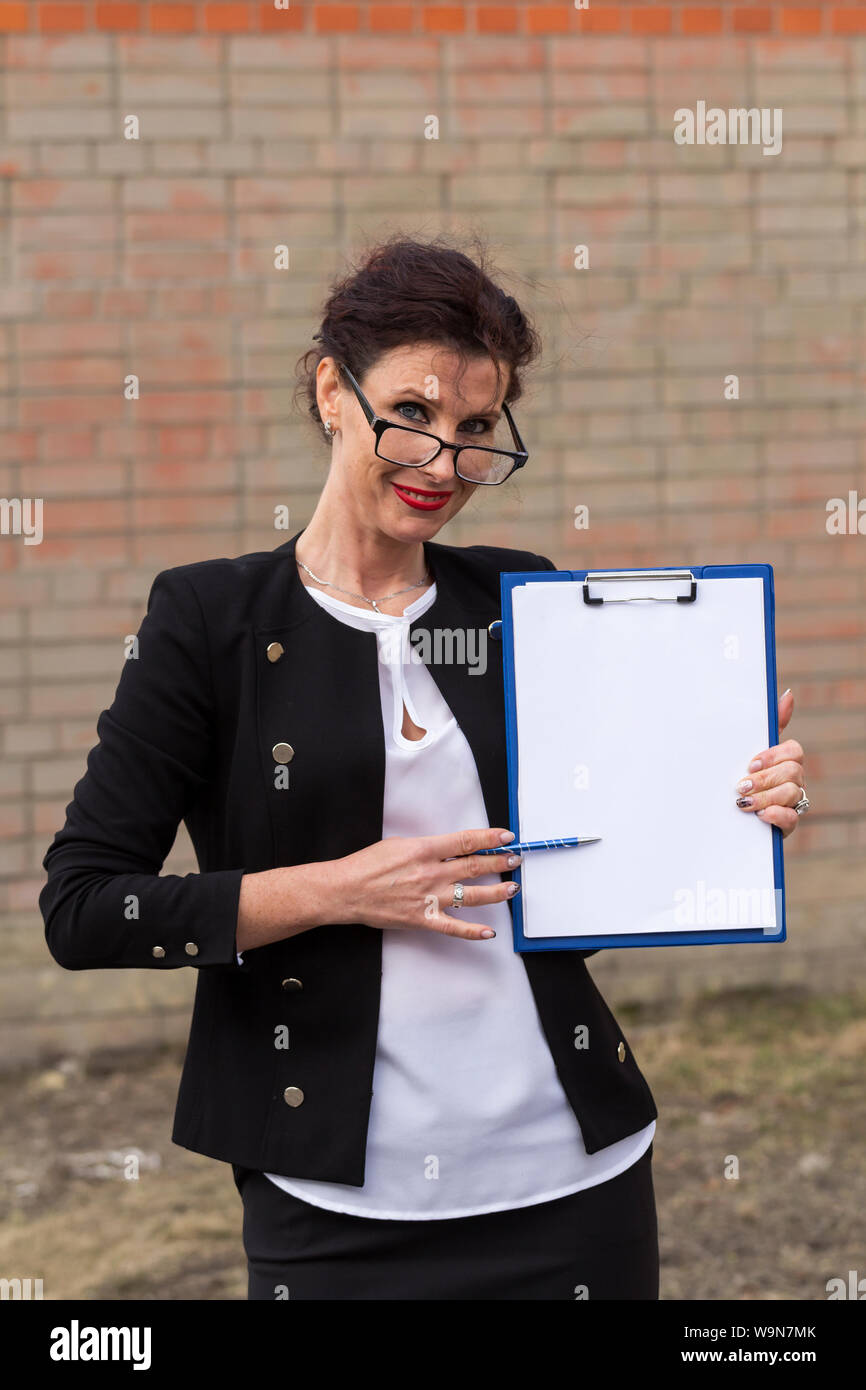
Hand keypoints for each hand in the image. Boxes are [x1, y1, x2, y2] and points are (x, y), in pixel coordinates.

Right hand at [334, 827, 520, 939]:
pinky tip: (489, 932)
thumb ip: (426, 848)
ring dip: (496, 892)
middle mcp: (430, 873)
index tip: (506, 836)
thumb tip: (449, 849)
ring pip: (471, 896)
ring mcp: (428, 898)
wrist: (345, 891)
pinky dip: (473, 931)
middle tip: (515, 859)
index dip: (489, 838)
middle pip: (473, 866)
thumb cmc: (367, 865)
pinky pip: (453, 928)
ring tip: (512, 888)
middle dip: (498, 862)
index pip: (465, 841)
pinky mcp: (422, 919)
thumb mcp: (398, 844)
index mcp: (424, 850)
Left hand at [735, 688, 805, 838]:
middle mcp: (794, 779)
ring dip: (765, 797)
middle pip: (793, 772)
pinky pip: (792, 818)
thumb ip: (768, 725)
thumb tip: (787, 695)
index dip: (773, 756)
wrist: (732, 812)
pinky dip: (775, 814)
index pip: (793, 751)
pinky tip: (759, 814)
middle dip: (765, 778)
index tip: (751, 763)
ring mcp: (792, 801)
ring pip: (792, 793)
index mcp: (786, 760)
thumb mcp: (750, 749)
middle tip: (741, 785)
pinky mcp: (787, 823)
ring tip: (743, 802)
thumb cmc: (746, 774)